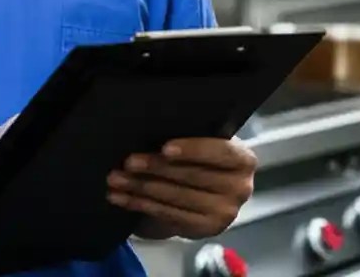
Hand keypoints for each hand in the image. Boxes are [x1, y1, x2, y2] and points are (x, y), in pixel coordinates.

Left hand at [107, 137, 256, 239]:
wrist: (206, 192)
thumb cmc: (201, 158)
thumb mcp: (203, 143)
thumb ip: (190, 137)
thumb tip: (151, 129)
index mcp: (243, 160)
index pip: (221, 152)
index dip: (193, 150)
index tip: (165, 147)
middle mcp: (241, 189)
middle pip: (193, 176)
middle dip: (156, 168)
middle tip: (128, 161)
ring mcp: (225, 213)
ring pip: (176, 197)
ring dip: (141, 188)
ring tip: (115, 179)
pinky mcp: (205, 230)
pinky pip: (168, 215)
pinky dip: (140, 204)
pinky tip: (120, 197)